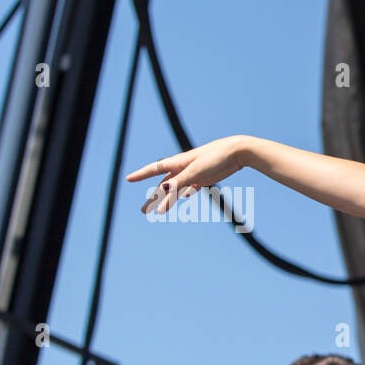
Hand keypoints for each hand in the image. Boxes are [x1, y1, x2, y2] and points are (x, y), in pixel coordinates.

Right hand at [126, 135, 251, 214]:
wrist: (237, 152)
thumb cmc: (216, 158)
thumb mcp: (196, 171)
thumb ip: (179, 181)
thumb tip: (162, 190)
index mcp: (177, 163)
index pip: (154, 169)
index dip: (141, 174)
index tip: (128, 179)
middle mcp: (183, 168)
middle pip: (163, 185)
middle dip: (153, 198)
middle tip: (144, 211)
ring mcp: (194, 174)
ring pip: (176, 189)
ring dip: (167, 201)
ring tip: (159, 213)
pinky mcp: (205, 178)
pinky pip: (191, 188)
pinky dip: (185, 193)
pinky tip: (182, 198)